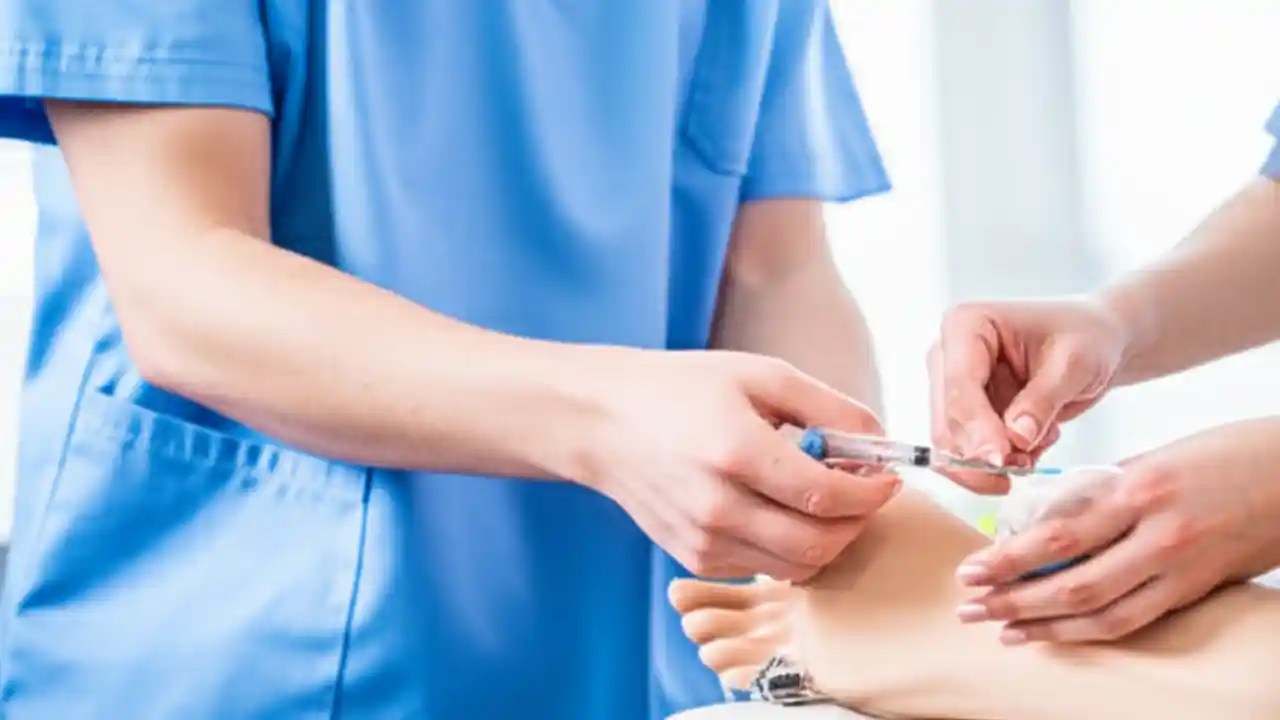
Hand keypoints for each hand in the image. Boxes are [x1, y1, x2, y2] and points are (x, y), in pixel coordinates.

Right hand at [579, 350, 900, 581]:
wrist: (603, 422)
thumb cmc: (680, 390)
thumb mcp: (759, 375)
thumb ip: (827, 407)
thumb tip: (879, 441)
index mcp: (736, 451)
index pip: (827, 496)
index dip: (871, 493)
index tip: (887, 479)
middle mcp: (718, 506)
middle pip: (819, 544)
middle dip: (856, 523)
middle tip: (862, 493)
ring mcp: (704, 540)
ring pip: (797, 567)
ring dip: (827, 539)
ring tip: (823, 500)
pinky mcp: (695, 559)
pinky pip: (765, 567)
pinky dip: (789, 548)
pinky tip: (780, 509)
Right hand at [927, 298, 1129, 492]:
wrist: (1098, 343)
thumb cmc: (1087, 336)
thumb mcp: (1074, 364)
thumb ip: (1042, 401)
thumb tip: (1015, 440)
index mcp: (966, 325)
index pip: (959, 385)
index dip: (976, 428)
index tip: (999, 460)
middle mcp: (948, 356)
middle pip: (947, 420)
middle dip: (982, 453)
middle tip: (1023, 468)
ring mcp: (953, 387)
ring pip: (954, 444)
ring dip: (995, 461)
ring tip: (1039, 449)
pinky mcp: (967, 413)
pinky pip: (971, 452)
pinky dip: (1005, 461)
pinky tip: (1038, 443)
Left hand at [954, 418, 1279, 642]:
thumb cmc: (1229, 453)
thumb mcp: (1157, 456)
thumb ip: (1104, 487)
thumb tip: (1051, 512)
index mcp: (1139, 488)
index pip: (1057, 533)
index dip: (1008, 558)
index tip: (971, 569)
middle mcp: (1158, 532)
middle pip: (1071, 579)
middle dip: (1012, 598)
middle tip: (970, 607)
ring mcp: (1181, 566)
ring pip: (1100, 611)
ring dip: (1044, 625)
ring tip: (1001, 629)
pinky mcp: (1198, 588)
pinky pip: (1134, 619)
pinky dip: (1089, 632)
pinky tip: (1055, 635)